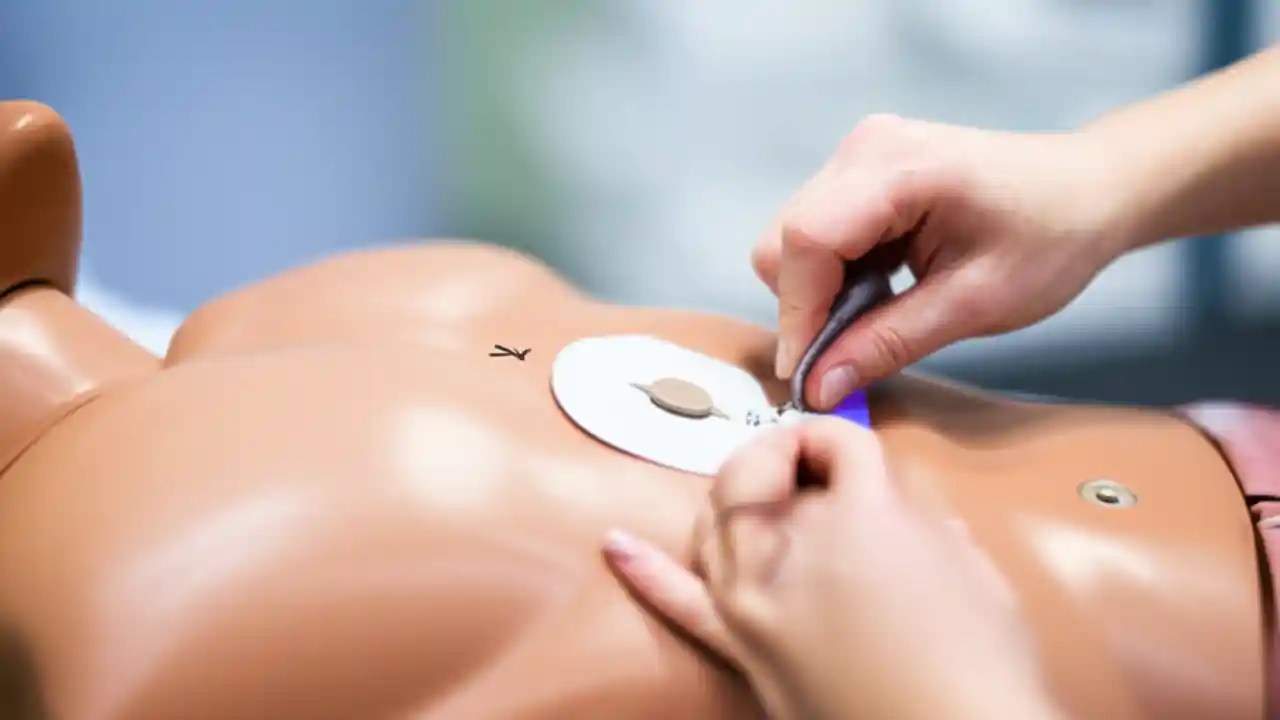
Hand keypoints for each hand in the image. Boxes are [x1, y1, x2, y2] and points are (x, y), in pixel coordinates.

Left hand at [602, 419, 1060, 719]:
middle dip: (778, 450)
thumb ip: (914, 513)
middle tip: (805, 462)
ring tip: (760, 493)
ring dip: (734, 496)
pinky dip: (646, 570)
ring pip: (714, 520)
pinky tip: (618, 545)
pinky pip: (679, 602)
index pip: (833, 440)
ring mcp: (754, 600)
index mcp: (859, 516)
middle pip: (753, 468)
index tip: (853, 453)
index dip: (845, 436)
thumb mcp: (967, 562)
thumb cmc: (981, 666)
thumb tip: (884, 497)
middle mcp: (791, 550)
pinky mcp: (740, 647)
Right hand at [755, 114, 1127, 408]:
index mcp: (900, 167)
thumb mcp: (975, 304)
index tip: (809, 375)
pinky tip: (881, 288)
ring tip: (879, 315)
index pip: (806, 241)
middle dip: (806, 306)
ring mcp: (860, 154)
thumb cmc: (1052, 237)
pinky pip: (815, 232)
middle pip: (785, 240)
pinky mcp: (861, 170)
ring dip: (819, 292)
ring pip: (791, 240)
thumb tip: (818, 386)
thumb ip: (888, 343)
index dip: (798, 314)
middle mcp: (866, 149)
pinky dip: (833, 275)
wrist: (1089, 190)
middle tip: (849, 353)